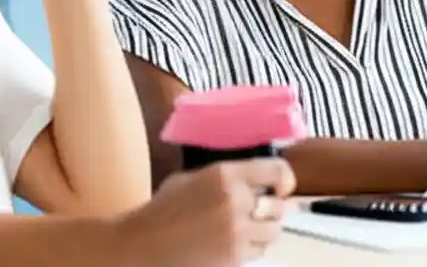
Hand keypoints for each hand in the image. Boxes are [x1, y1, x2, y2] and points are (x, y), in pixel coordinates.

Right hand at [117, 159, 296, 266]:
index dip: (285, 179)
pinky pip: (259, 251)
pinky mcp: (235, 257)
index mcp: (225, 175)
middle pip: (279, 206)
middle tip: (260, 212)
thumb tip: (258, 182)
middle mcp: (236, 200)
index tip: (281, 188)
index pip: (277, 170)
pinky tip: (234, 244)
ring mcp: (237, 231)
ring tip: (246, 230)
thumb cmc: (162, 210)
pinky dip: (252, 249)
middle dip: (272, 209)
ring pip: (273, 231)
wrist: (141, 246)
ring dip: (264, 231)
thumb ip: (225, 177)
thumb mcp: (191, 179)